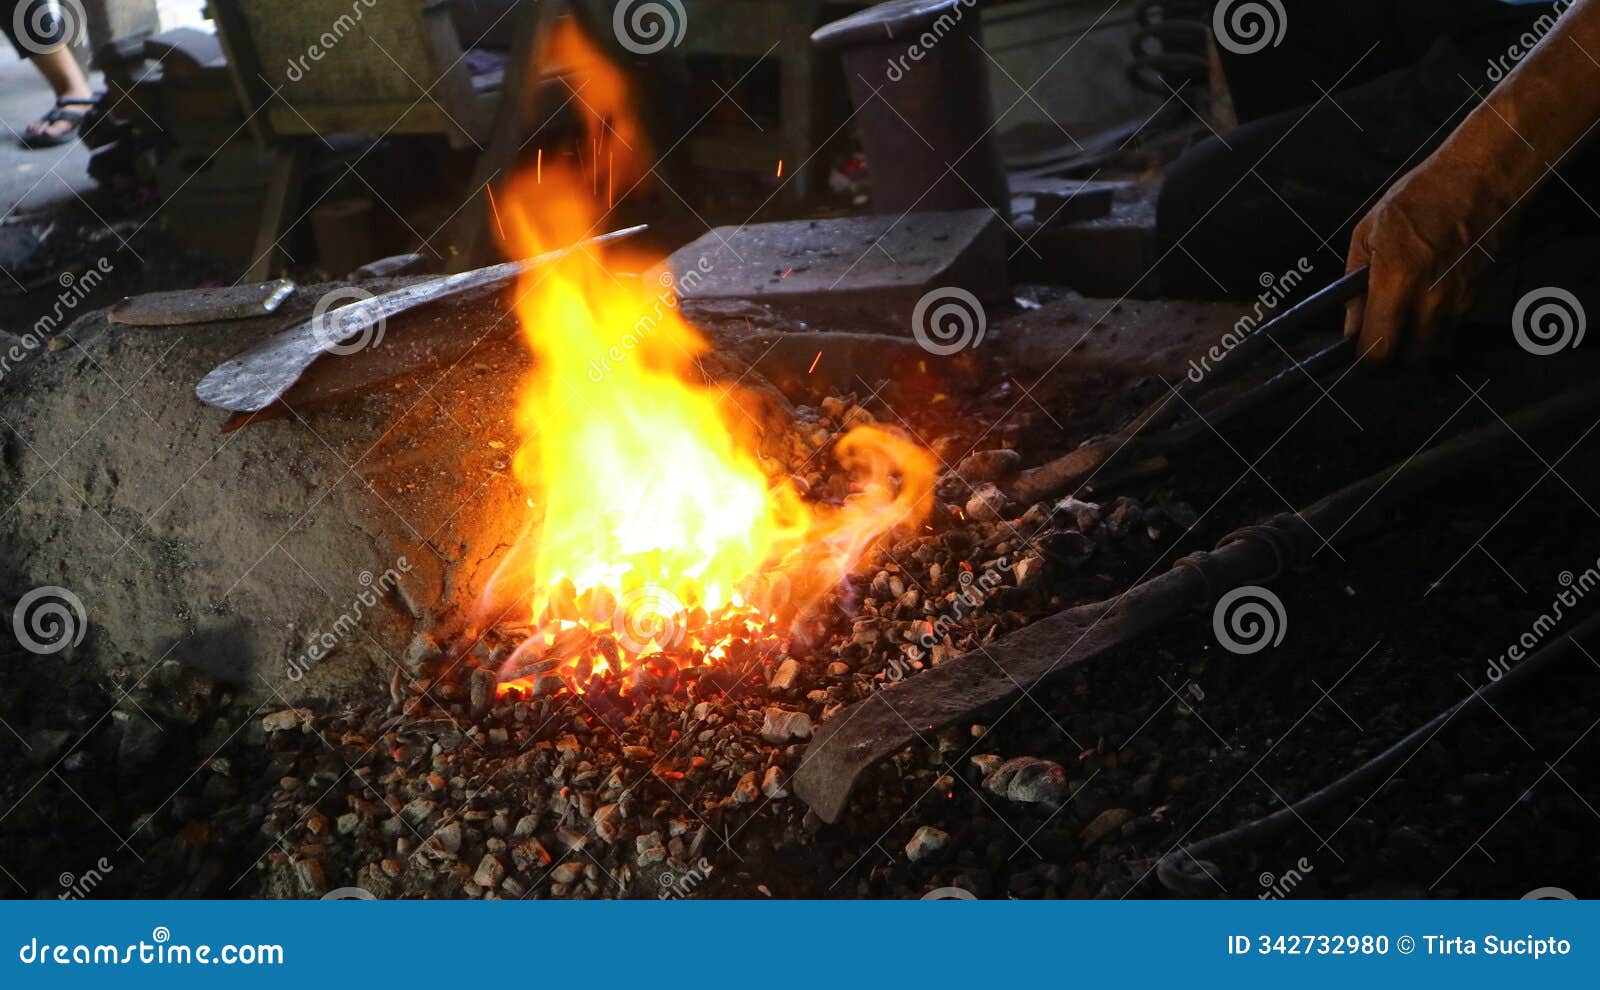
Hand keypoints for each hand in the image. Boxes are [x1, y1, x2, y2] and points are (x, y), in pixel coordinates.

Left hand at [1343, 151, 1515, 362]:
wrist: (1481, 180)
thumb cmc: (1422, 197)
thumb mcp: (1367, 233)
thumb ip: (1353, 284)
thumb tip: (1348, 323)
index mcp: (1395, 281)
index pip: (1376, 349)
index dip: (1362, 358)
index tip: (1355, 351)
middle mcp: (1429, 299)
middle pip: (1405, 361)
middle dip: (1386, 358)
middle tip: (1375, 341)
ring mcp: (1456, 302)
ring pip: (1429, 351)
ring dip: (1411, 346)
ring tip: (1399, 323)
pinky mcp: (1475, 299)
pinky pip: (1450, 331)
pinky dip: (1433, 330)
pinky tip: (1423, 305)